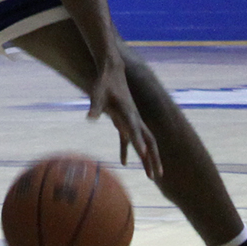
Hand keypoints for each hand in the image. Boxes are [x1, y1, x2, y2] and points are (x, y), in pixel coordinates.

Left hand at [87, 56, 160, 178]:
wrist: (112, 70)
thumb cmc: (104, 81)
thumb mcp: (98, 92)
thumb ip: (95, 106)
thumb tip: (89, 118)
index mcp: (129, 111)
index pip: (136, 130)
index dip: (139, 143)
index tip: (143, 155)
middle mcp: (134, 117)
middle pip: (149, 141)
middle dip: (153, 158)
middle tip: (157, 175)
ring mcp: (131, 120)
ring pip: (144, 142)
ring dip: (148, 158)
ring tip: (151, 175)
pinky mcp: (124, 120)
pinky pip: (128, 139)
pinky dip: (127, 150)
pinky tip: (124, 163)